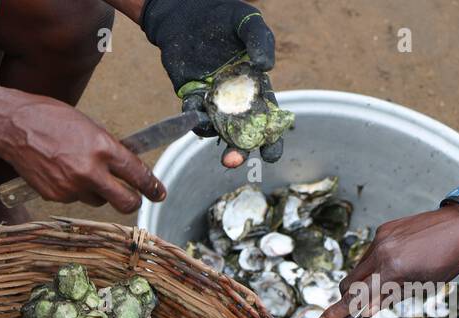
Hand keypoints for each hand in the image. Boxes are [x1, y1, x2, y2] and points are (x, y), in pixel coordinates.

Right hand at [0, 98, 165, 212]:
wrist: (13, 126)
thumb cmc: (50, 117)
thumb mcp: (88, 126)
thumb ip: (107, 147)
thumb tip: (122, 166)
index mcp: (103, 147)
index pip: (137, 174)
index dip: (152, 186)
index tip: (159, 193)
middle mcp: (90, 171)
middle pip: (124, 202)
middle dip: (132, 203)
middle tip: (134, 200)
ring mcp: (71, 187)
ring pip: (96, 200)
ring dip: (96, 192)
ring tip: (79, 170)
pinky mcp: (55, 196)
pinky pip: (73, 198)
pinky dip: (72, 189)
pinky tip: (60, 171)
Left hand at [141, 0, 280, 165]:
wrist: (187, 12)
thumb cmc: (224, 16)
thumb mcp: (247, 23)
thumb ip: (261, 41)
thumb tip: (267, 67)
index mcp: (256, 85)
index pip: (268, 117)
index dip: (271, 138)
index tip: (271, 154)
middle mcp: (235, 97)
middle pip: (241, 131)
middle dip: (240, 149)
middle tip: (235, 161)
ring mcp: (213, 98)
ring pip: (217, 128)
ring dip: (217, 141)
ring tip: (220, 151)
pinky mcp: (191, 94)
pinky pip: (193, 112)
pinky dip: (195, 118)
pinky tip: (198, 116)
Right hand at [318, 205, 458, 317]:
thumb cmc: (448, 259)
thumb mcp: (422, 285)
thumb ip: (389, 297)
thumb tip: (364, 311)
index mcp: (393, 270)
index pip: (357, 297)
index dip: (338, 312)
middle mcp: (381, 253)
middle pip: (349, 283)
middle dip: (350, 297)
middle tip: (360, 305)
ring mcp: (380, 239)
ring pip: (358, 268)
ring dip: (365, 280)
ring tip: (391, 279)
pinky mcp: (382, 230)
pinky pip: (369, 253)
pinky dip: (375, 263)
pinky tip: (397, 260)